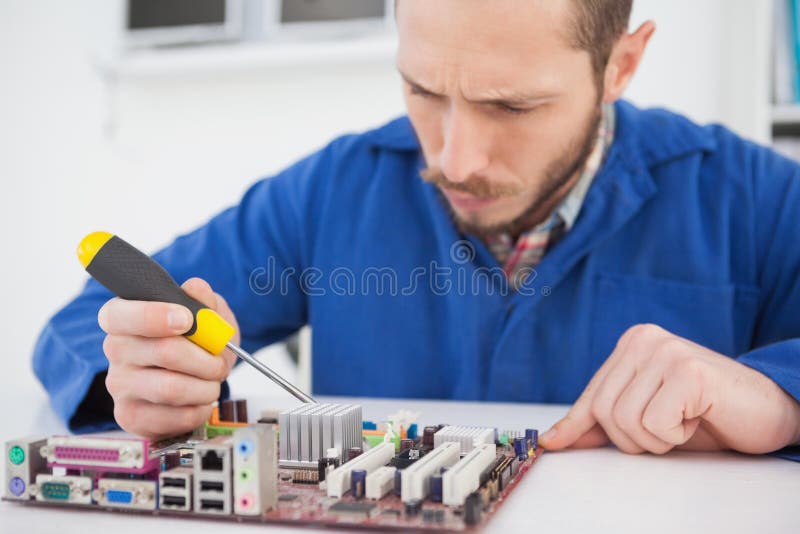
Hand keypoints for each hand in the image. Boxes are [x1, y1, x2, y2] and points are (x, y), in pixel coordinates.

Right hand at [98, 278, 239, 439]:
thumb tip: (196, 289)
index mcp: (123, 316)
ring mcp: (119, 385)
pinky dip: (199, 409)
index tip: (185, 319)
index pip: (120, 315)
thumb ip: (203, 300)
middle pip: (164, 352)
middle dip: (205, 359)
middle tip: (219, 362)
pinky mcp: (130, 416)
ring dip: (206, 387)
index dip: (154, 316)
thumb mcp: (207, 313)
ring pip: (171, 388)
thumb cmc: (198, 341)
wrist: (198, 377)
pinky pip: (173, 417)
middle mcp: (115, 349)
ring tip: (212, 382)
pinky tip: (200, 401)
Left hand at [539, 324, 799, 453]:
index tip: (553, 444)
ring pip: (626, 420)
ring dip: (656, 440)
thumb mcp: (646, 416)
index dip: (576, 426)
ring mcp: (666, 351)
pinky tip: (696, 419)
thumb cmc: (705, 414)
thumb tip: (555, 438)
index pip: (592, 395)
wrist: (767, 410)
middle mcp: (644, 340)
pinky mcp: (688, 370)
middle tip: (666, 431)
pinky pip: (655, 423)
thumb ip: (603, 422)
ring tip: (682, 422)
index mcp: (631, 344)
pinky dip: (675, 436)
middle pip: (605, 412)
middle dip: (632, 440)